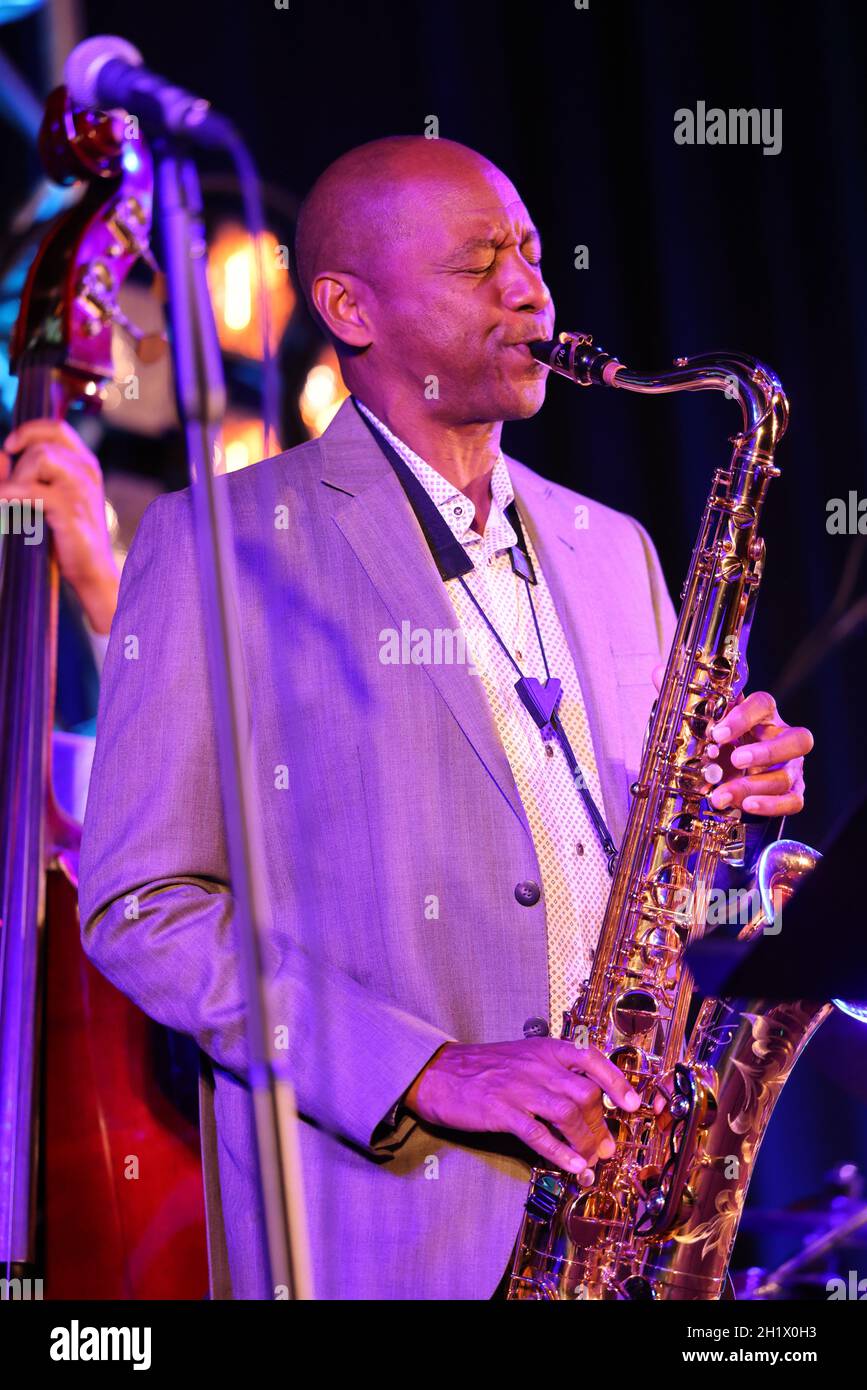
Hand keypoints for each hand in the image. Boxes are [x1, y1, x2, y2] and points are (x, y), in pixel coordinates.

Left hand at [0, 419, 118, 633]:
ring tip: (11, 499)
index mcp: (85, 465)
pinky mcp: (71, 510)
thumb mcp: (52, 497)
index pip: (57, 429)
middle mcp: (87, 472)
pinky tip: (4, 502)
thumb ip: (31, 474)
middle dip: (18, 464)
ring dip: (17, 477)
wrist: (94, 571)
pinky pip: (33, 489)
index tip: (10, 446)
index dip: (29, 431)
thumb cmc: (70, 536)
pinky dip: (10, 494)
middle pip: (43, 445)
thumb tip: (1, 456)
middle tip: (9, 489)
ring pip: (41, 458)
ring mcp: (81, 489)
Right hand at [404, 1039, 640, 1179]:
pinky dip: (559, 1153)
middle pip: (584, 1094)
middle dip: (601, 1125)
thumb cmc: (485, 1067)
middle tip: (605, 1147)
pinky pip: (538, 1134)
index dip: (616, 1083)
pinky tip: (571, 1166)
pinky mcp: (501, 1111)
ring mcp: (519, 1088)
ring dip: (585, 1142)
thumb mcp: (524, 1057)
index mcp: (545, 1049)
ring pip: (567, 1115)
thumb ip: (554, 1072)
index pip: (591, 1059)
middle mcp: (537, 1065)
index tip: (632, 1105)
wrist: (439, 1072)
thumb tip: (589, 1100)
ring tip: (590, 1160)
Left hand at [651, 667, 812, 818]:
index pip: (764, 705)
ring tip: (722, 795)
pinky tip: (746, 806)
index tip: (718, 732)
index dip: (744, 717)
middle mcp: (784, 739)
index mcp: (764, 716)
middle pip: (797, 739)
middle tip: (734, 759)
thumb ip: (688, 702)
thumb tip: (658, 673)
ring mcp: (791, 767)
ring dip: (753, 787)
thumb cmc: (726, 743)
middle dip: (765, 752)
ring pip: (786, 776)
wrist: (735, 771)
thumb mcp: (708, 724)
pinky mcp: (792, 791)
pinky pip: (792, 801)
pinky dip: (770, 806)